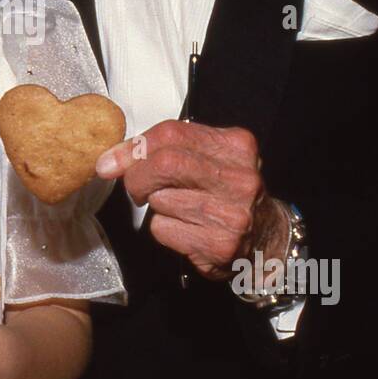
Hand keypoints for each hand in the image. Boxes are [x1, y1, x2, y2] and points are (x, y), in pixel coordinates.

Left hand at [96, 119, 288, 280]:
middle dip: (137, 177)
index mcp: (235, 146)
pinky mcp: (220, 244)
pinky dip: (163, 229)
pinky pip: (164, 229)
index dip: (133, 147)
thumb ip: (168, 150)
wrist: (266, 238)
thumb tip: (112, 159)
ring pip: (161, 200)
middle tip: (136, 188)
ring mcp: (232, 213)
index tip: (110, 162)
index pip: (172, 134)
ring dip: (154, 205)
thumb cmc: (227, 194)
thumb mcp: (210, 159)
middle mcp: (238, 177)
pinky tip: (185, 229)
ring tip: (177, 208)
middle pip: (165, 164)